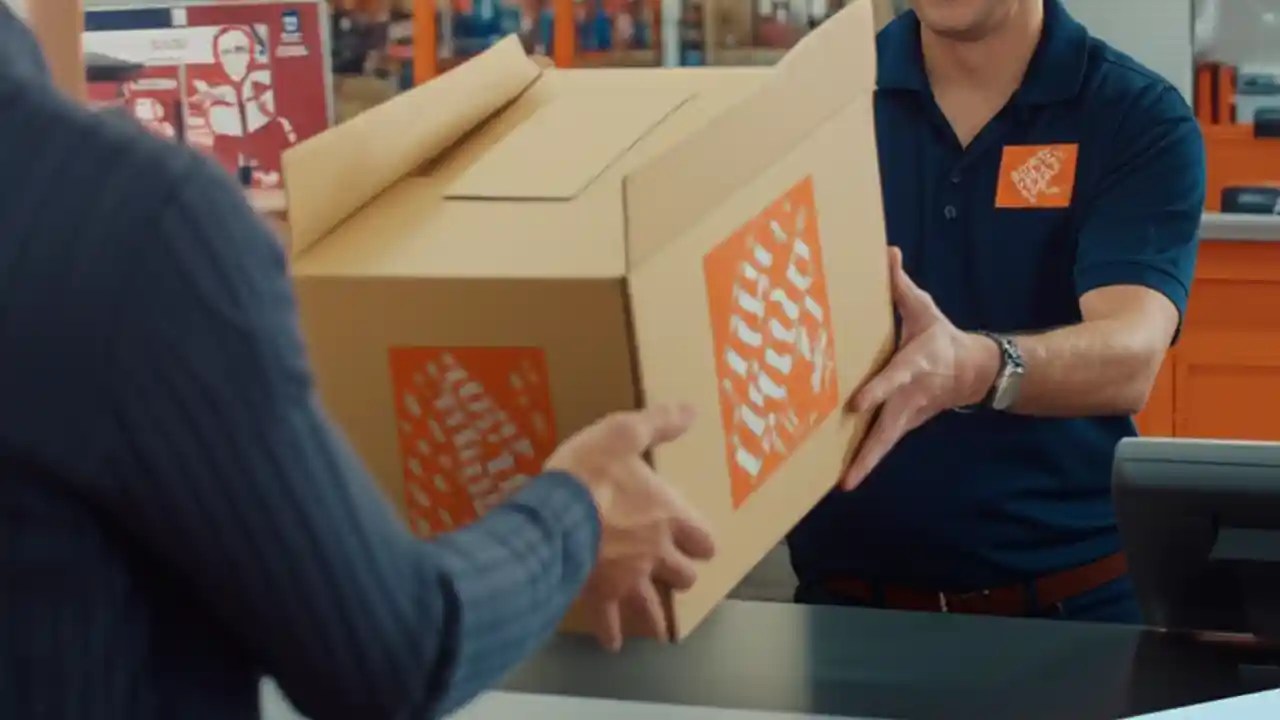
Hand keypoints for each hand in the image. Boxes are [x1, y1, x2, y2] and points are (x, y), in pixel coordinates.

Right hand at [545, 404, 716, 651]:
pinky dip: (612, 633)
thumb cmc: (591, 470)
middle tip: (673, 575)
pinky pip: (609, 621)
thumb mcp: (624, 432)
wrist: (555, 513)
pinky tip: (613, 644)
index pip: (702, 540)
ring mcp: (629, 578)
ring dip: (656, 616)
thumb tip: (691, 410)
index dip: (701, 542)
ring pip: (653, 607)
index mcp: (667, 516)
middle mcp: (656, 553)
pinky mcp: (599, 594)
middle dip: (680, 576)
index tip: (697, 545)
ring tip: (659, 629)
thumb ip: (658, 422)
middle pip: (683, 577)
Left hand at [840, 248, 999, 490]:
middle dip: (869, 451)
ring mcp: (908, 415)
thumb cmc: (939, 337)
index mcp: (914, 366)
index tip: (855, 405)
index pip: (892, 379)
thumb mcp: (923, 308)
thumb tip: (886, 250)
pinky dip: (866, 460)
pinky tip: (844, 476)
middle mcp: (909, 396)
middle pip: (887, 428)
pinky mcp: (904, 424)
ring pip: (885, 442)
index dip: (876, 392)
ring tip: (842, 486)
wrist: (974, 371)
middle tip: (847, 476)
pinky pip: (884, 443)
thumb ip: (899, 285)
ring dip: (865, 464)